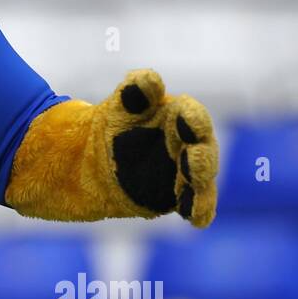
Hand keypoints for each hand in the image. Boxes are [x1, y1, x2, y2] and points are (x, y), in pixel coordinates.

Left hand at [103, 69, 217, 226]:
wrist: (94, 161)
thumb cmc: (114, 125)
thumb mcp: (118, 109)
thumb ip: (133, 94)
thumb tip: (149, 79)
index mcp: (177, 116)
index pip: (190, 115)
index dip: (190, 115)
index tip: (185, 113)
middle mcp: (187, 143)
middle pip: (202, 147)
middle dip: (202, 152)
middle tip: (194, 154)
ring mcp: (185, 171)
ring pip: (202, 177)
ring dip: (202, 181)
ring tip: (195, 181)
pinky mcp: (177, 196)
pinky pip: (195, 204)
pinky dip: (198, 210)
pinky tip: (197, 219)